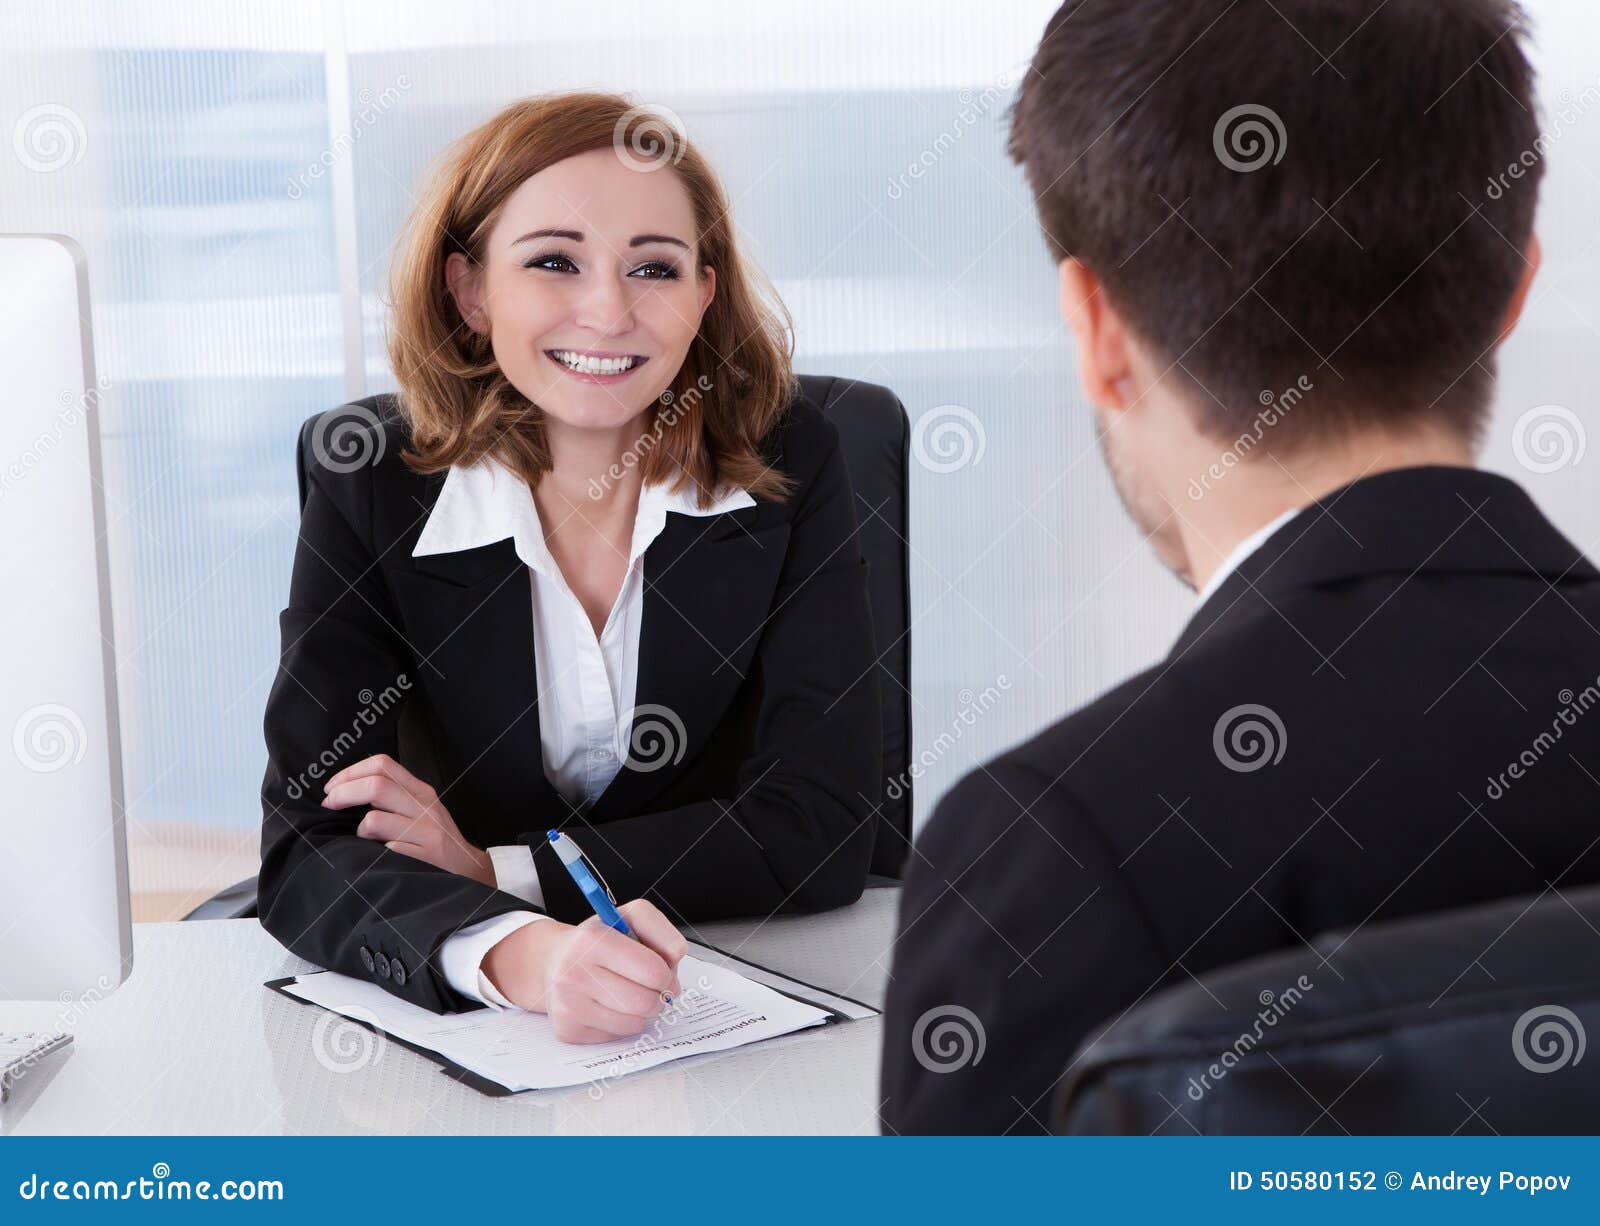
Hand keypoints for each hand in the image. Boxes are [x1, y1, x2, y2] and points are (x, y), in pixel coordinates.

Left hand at [324, 753, 493, 886]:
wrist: (469, 869)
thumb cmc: (435, 839)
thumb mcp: (420, 809)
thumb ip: (392, 795)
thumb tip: (346, 789)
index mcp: (419, 790)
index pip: (382, 765)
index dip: (350, 772)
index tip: (332, 787)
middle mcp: (424, 806)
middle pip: (376, 786)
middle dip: (343, 794)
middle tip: (329, 806)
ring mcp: (426, 831)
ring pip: (375, 820)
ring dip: (359, 829)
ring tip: (363, 838)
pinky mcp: (425, 857)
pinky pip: (386, 851)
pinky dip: (374, 854)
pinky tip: (379, 857)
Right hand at [481, 899, 687, 1041]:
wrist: (554, 960)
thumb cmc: (600, 940)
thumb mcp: (633, 918)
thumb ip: (663, 932)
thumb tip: (674, 960)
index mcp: (592, 939)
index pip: (653, 971)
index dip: (667, 973)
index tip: (662, 969)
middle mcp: (574, 971)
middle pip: (646, 1002)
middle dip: (658, 995)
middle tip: (651, 986)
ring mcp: (568, 1004)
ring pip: (634, 1023)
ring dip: (643, 1011)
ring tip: (630, 992)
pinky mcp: (568, 1029)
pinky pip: (618, 1036)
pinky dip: (623, 1023)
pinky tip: (611, 1005)